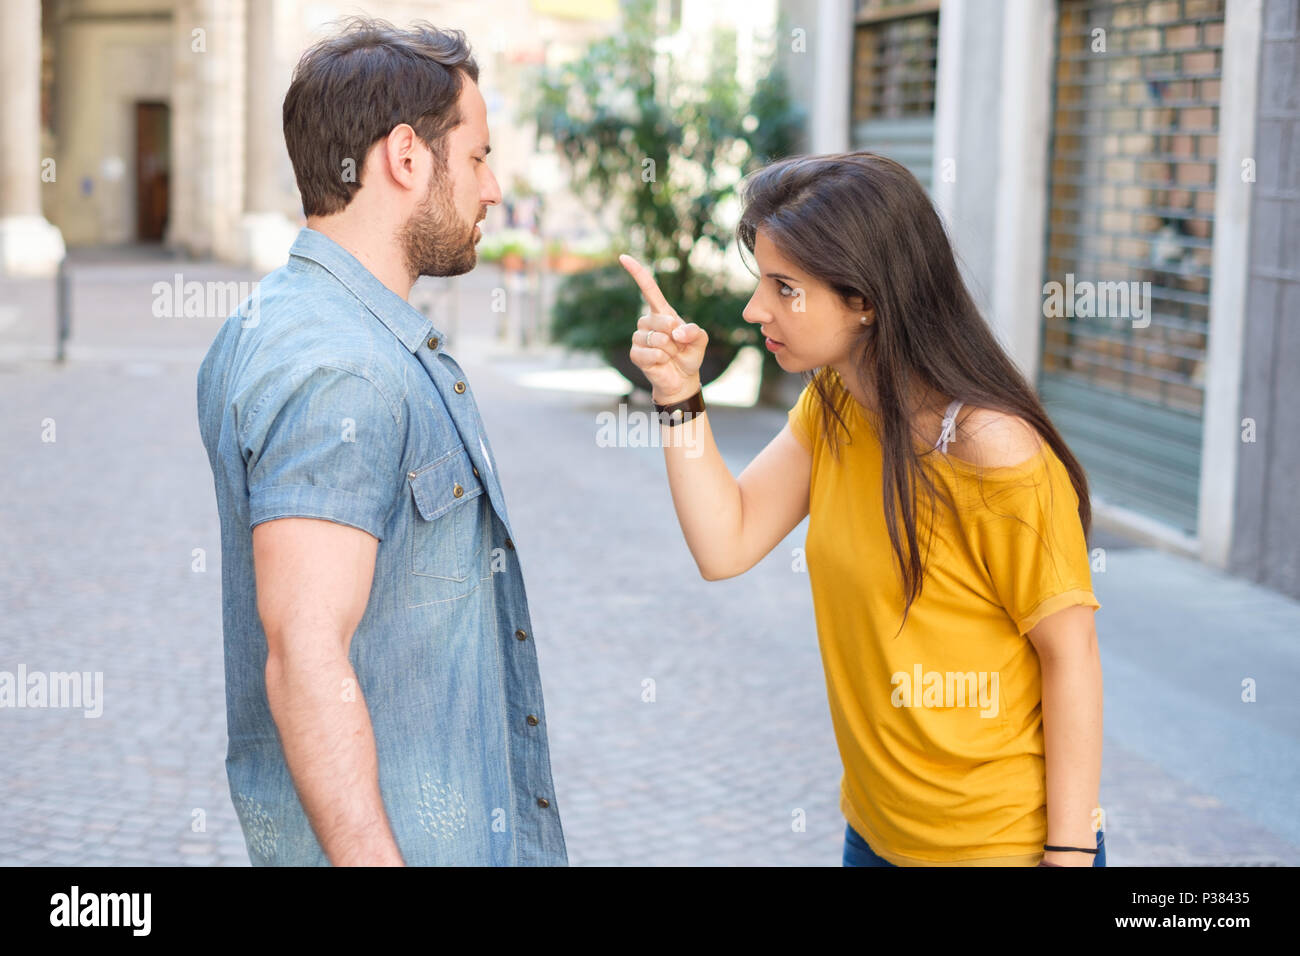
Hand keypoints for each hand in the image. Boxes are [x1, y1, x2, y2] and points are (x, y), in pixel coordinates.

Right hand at [619, 254, 707, 404]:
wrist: (682, 378)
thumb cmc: (689, 354)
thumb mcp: (700, 339)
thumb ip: (694, 331)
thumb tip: (677, 332)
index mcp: (662, 312)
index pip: (648, 289)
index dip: (637, 272)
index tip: (623, 257)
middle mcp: (647, 322)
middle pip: (660, 321)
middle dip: (674, 335)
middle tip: (678, 345)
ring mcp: (639, 338)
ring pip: (655, 339)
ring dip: (669, 349)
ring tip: (670, 354)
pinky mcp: (635, 354)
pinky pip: (651, 354)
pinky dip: (662, 359)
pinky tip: (663, 362)